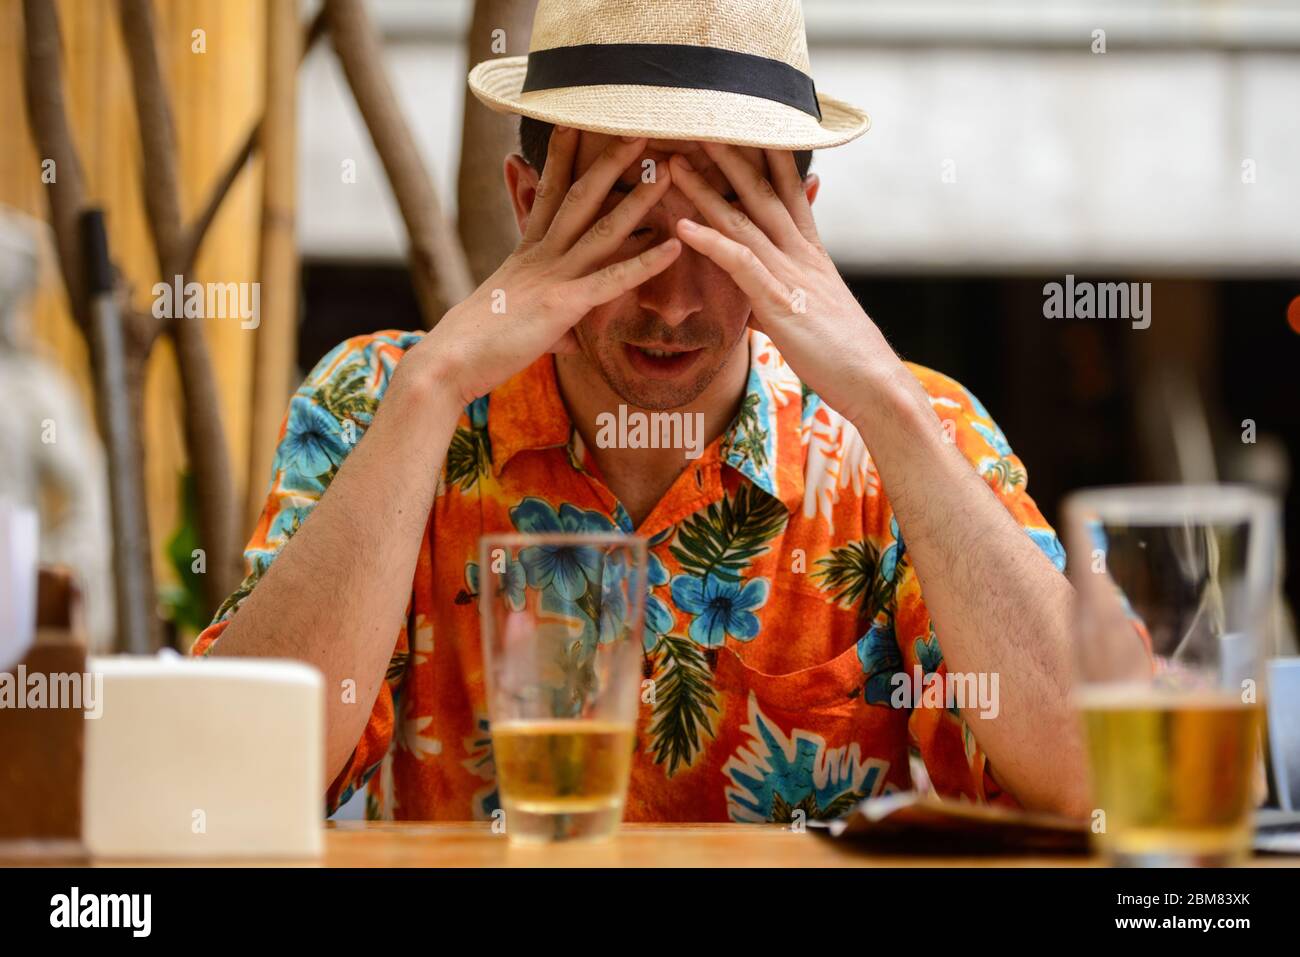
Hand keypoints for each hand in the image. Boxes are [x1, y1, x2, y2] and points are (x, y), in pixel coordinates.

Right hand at [409, 129, 681, 406]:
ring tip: (665, 173)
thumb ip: (549, 323)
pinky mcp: (562, 305)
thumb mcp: (514, 324)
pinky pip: (611, 280)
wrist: (446, 363)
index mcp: (525, 255)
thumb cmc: (475, 348)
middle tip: (635, 129)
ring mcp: (551, 277)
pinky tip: (673, 248)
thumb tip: (565, 338)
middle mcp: (539, 257)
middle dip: (607, 161)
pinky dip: (644, 263)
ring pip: (601, 230)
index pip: (545, 194)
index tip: (571, 122)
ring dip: (635, 200)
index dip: (559, 157)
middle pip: (577, 196)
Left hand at [668, 144, 895, 424]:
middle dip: (730, 156)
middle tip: (699, 122)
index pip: (790, 190)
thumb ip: (780, 304)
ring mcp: (791, 276)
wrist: (876, 383)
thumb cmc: (843, 357)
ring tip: (675, 163)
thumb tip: (759, 309)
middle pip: (762, 192)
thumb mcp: (809, 320)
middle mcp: (802, 255)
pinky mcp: (779, 304)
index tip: (747, 123)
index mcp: (811, 253)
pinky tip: (683, 227)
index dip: (768, 156)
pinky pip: (740, 264)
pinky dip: (711, 242)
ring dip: (706, 190)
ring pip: (743, 220)